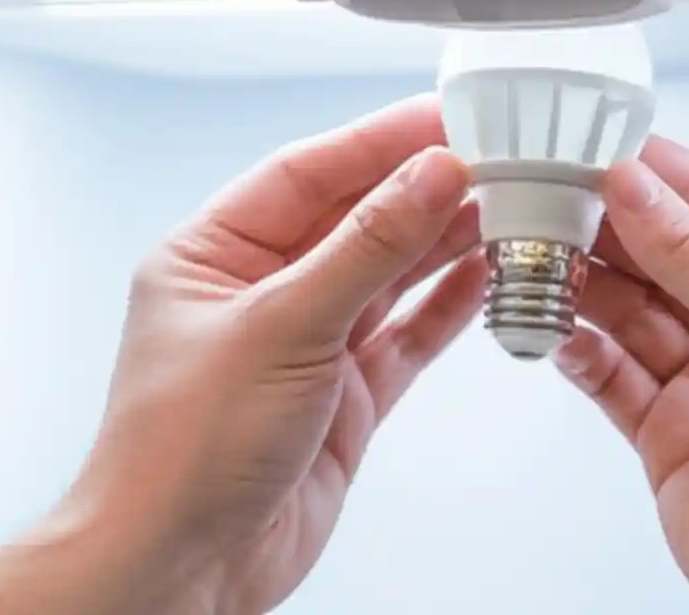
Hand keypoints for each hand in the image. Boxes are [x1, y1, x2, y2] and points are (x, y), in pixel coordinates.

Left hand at [0, 97, 484, 614]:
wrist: (182, 568)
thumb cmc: (182, 453)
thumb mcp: (282, 328)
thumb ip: (365, 249)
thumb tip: (427, 177)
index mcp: (214, 253)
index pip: (309, 172)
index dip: (380, 141)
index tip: (445, 120)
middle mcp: (262, 291)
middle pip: (357, 219)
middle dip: (423, 190)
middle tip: (494, 160)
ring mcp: (309, 343)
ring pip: (390, 275)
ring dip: (446, 243)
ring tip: (506, 207)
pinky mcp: (346, 393)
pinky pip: (407, 335)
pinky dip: (447, 306)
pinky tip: (485, 276)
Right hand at [552, 138, 688, 613]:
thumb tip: (640, 188)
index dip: (671, 176)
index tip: (608, 149)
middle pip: (673, 256)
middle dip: (616, 227)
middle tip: (553, 194)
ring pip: (633, 312)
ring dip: (587, 284)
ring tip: (540, 256)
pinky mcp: (669, 429)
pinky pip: (612, 375)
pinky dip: (580, 351)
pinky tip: (556, 330)